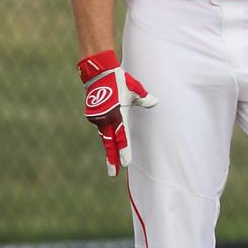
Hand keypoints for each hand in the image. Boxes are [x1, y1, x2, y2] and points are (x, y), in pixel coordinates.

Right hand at [78, 50, 155, 176]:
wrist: (98, 73)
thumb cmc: (119, 80)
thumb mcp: (134, 88)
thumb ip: (144, 97)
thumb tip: (154, 102)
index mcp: (117, 115)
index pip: (122, 137)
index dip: (124, 151)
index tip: (125, 163)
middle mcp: (106, 119)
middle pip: (110, 144)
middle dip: (111, 160)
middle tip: (113, 174)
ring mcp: (97, 118)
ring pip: (105, 135)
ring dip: (110, 143)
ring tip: (114, 143)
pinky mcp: (92, 116)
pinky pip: (102, 125)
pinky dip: (106, 125)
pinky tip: (108, 113)